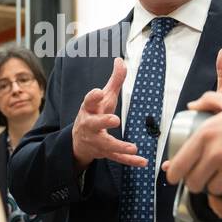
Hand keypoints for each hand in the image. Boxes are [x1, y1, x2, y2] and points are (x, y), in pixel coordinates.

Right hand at [71, 57, 147, 171]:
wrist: (80, 140)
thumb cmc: (95, 114)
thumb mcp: (103, 97)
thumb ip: (114, 80)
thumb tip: (120, 60)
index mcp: (89, 109)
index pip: (88, 101)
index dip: (93, 96)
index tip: (99, 91)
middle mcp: (90, 125)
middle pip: (94, 124)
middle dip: (103, 121)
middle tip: (115, 119)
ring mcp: (96, 141)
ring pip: (106, 145)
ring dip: (119, 146)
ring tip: (133, 147)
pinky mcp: (104, 153)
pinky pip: (117, 158)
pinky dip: (129, 161)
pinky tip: (142, 162)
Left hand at [164, 91, 221, 196]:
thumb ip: (209, 102)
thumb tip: (192, 105)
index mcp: (206, 134)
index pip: (179, 166)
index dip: (175, 175)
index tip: (177, 177)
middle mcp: (216, 153)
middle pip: (194, 183)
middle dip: (198, 182)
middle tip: (207, 176)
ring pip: (215, 190)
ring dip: (220, 185)